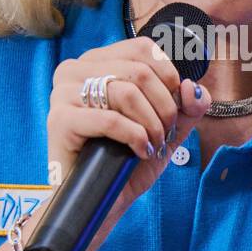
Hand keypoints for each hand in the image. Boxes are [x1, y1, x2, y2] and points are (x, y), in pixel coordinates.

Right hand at [46, 36, 212, 224]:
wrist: (97, 202)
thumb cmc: (125, 161)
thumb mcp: (165, 129)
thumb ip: (186, 107)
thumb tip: (192, 87)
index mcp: (96, 62)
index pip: (142, 48)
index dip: (168, 76)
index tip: (174, 107)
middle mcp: (75, 70)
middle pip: (139, 71)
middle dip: (164, 106)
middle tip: (165, 133)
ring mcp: (63, 94)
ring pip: (126, 92)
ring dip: (152, 123)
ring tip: (153, 144)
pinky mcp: (59, 120)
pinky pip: (110, 119)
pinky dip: (135, 136)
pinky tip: (140, 151)